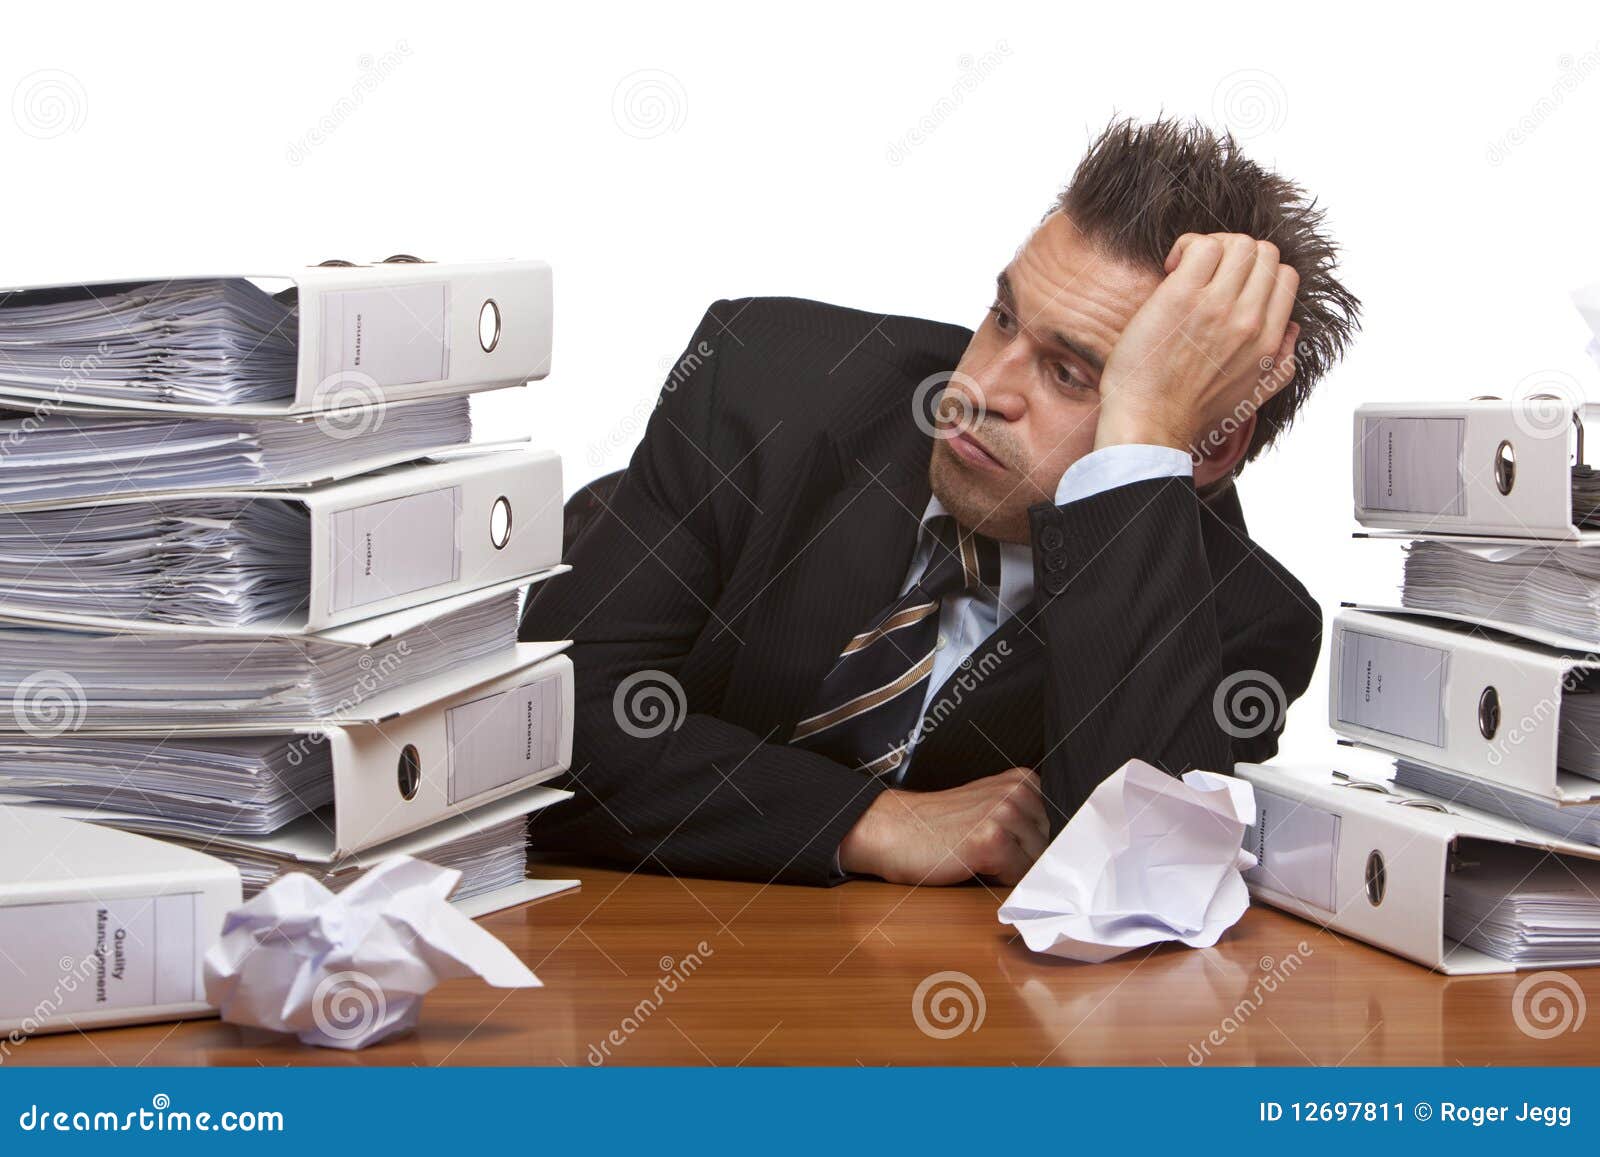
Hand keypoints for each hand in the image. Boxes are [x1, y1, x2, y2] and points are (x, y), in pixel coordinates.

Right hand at [837, 767, 1048, 884]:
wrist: (893, 830)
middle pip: (1051, 846)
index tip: (1017, 847)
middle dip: (1026, 858)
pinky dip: (1001, 880)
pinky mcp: (993, 840)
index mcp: (1023, 780)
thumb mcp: (990, 806)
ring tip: (978, 856)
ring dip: (1011, 870)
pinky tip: (974, 863)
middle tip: (989, 852)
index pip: (1060, 826)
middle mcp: (1019, 792)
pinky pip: (1020, 876)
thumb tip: (1065, 849)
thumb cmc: (939, 825)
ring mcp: (1006, 814)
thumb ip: (1025, 817)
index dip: (1040, 844)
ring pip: (1037, 863)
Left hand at [1096, 232, 1299, 456]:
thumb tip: (1292, 327)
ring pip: (1238, 243)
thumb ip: (1282, 361)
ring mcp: (1216, 306)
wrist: (1150, 425)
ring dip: (1212, 247)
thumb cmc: (1191, 413)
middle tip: (1205, 276)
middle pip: (1264, 253)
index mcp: (1268, 340)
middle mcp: (1248, 320)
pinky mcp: (1181, 297)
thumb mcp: (1255, 395)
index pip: (1284, 278)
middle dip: (1236, 255)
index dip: (1256, 273)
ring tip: (1187, 271)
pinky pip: (1202, 245)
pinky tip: (1172, 269)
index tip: (1227, 288)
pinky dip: (1187, 247)